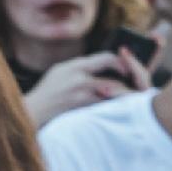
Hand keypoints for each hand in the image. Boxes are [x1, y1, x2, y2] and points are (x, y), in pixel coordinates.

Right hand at [24, 49, 149, 126]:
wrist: (33, 112)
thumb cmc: (48, 92)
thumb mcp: (61, 71)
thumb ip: (81, 68)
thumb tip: (103, 66)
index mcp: (75, 66)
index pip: (106, 58)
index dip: (121, 62)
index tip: (128, 67)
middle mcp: (79, 79)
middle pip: (114, 78)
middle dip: (129, 82)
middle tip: (138, 86)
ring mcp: (80, 96)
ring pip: (112, 95)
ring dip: (124, 98)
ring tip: (133, 100)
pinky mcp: (81, 110)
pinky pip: (104, 109)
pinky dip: (114, 109)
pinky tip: (120, 111)